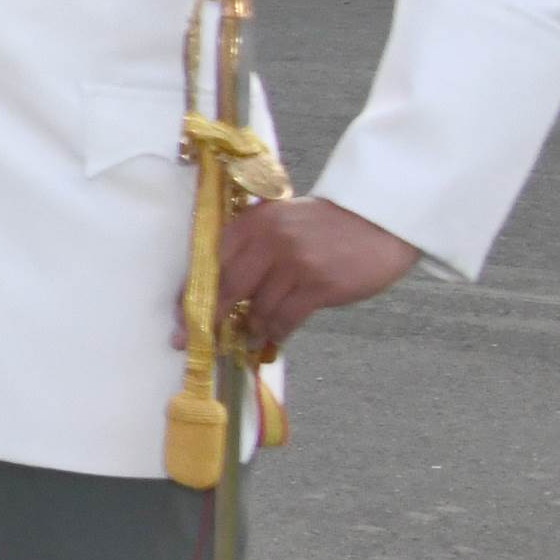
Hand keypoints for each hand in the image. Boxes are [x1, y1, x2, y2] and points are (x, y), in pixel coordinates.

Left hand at [209, 193, 417, 356]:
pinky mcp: (320, 286)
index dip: (192, 292)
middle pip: (227, 288)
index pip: (211, 261)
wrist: (379, 220)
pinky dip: (276, 332)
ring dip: (251, 327)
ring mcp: (296, 263)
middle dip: (209, 318)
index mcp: (253, 222)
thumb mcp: (281, 220)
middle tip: (196, 339)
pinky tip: (272, 337)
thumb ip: (251, 245)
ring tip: (249, 336)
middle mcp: (270, 241)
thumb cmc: (325, 224)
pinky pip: (286, 319)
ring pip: (259, 308)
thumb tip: (219, 287)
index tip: (180, 315)